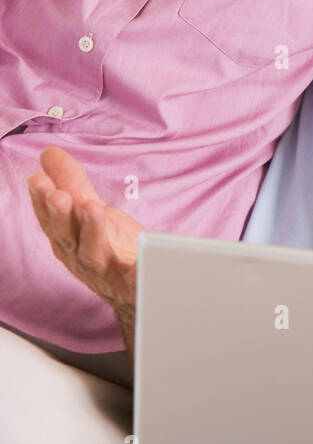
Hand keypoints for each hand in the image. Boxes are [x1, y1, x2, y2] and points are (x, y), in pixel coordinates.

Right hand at [27, 146, 142, 314]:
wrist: (134, 290)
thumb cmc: (109, 248)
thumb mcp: (89, 212)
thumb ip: (70, 183)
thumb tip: (48, 152)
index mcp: (67, 239)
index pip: (50, 219)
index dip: (41, 201)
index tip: (37, 180)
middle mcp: (80, 256)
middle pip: (66, 237)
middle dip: (60, 215)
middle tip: (59, 195)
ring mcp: (106, 270)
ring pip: (93, 254)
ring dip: (91, 230)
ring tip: (91, 207)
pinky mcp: (134, 280)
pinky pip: (137, 274)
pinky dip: (139, 262)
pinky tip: (145, 247)